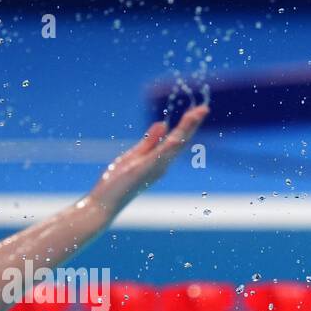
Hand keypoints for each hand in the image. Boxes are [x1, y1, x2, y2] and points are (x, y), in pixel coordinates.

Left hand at [88, 105, 208, 215]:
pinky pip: (160, 155)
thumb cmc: (117, 182)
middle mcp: (162, 164)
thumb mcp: (134, 155)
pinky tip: (177, 137)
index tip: (198, 109)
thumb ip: (149, 141)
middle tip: (204, 107)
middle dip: (192, 123)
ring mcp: (155, 167)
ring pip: (174, 145)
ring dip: (186, 129)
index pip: (177, 138)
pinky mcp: (144, 170)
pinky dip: (170, 146)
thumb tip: (163, 124)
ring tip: (197, 114)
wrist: (106, 203)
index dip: (187, 124)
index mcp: (159, 160)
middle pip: (181, 140)